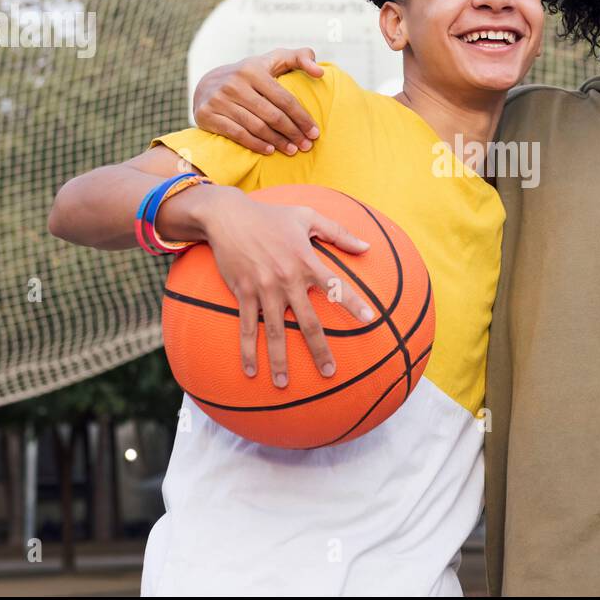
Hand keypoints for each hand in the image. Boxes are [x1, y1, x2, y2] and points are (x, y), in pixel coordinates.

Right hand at [184, 187, 375, 386]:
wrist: (229, 216)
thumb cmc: (272, 216)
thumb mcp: (308, 217)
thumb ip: (339, 232)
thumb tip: (368, 246)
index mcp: (307, 261)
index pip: (336, 286)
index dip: (354, 304)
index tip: (371, 321)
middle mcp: (287, 279)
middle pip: (307, 321)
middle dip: (319, 349)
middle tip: (329, 372)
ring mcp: (264, 288)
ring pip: (275, 331)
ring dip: (280, 360)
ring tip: (284, 384)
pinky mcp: (243, 292)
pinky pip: (246, 326)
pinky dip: (248, 349)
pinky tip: (251, 370)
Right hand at [193, 48, 324, 155]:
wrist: (207, 84)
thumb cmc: (251, 74)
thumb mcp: (273, 59)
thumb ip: (300, 57)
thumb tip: (320, 72)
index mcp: (253, 70)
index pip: (284, 99)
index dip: (302, 118)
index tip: (315, 133)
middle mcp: (234, 84)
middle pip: (272, 115)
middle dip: (293, 133)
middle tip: (306, 146)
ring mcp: (219, 100)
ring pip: (256, 127)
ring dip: (277, 142)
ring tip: (292, 150)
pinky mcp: (207, 115)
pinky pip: (237, 134)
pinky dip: (256, 144)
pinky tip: (270, 151)